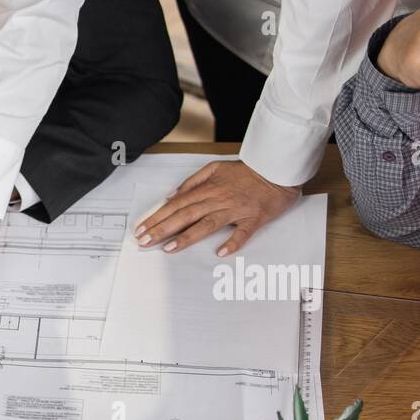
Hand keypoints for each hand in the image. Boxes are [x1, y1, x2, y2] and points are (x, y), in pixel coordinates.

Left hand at [134, 160, 299, 255]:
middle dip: (163, 228)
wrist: (278, 167)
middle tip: (145, 241)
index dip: (157, 217)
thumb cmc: (247, 172)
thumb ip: (193, 181)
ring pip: (208, 224)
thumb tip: (172, 195)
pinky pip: (243, 232)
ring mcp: (236, 209)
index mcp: (209, 188)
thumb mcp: (216, 168)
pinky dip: (233, 242)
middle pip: (186, 215)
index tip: (142, 228)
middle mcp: (219, 199)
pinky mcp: (254, 218)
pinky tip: (221, 252)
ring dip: (188, 236)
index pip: (176, 204)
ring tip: (169, 248)